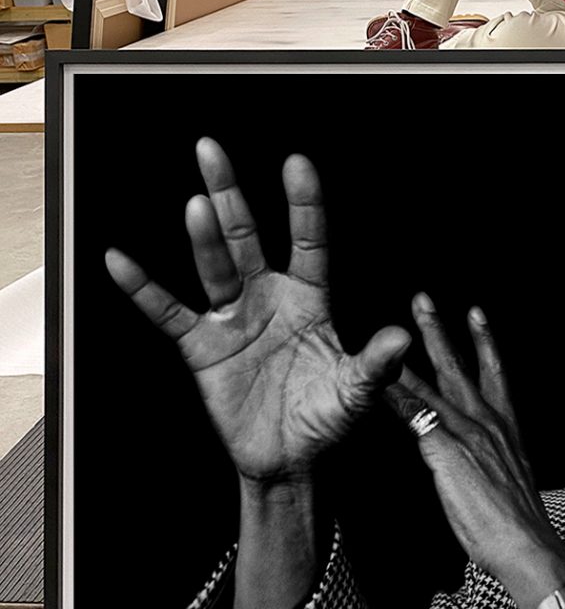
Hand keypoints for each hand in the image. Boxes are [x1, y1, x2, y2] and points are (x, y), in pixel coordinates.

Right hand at [105, 137, 409, 483]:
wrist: (286, 460)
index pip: (308, 240)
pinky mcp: (202, 347)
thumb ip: (374, 365)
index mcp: (310, 298)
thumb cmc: (325, 418)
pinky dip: (144, 289)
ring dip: (204, 237)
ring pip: (215, 266)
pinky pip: (168, 313)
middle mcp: (268, 296)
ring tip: (197, 204)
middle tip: (210, 148)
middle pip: (246, 235)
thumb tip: (399, 338)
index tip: (297, 163)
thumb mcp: (356, 392)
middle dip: (230, 193)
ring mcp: (233, 317)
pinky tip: (120, 261)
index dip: (303, 204)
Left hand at [387, 294, 564, 608]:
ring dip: (413, 353)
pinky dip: (398, 397)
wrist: (526, 545)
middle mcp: (488, 422)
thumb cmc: (517, 522)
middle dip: (441, 331)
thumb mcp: (511, 477)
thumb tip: (485, 452)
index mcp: (505, 427)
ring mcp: (467, 434)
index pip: (494, 373)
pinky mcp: (447, 451)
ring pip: (435, 383)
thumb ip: (495, 456)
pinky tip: (381, 384)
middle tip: (422, 299)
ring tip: (395, 327)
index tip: (475, 313)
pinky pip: (416, 417)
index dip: (484, 342)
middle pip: (460, 366)